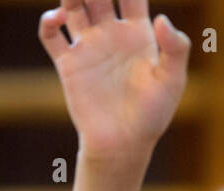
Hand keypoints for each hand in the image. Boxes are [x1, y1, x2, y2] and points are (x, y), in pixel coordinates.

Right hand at [39, 0, 191, 165]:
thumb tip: (162, 18)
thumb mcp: (172, 81)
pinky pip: (51, 35)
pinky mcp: (69, 64)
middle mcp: (111, 35)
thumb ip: (175, 49)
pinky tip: (58, 16)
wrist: (123, 144)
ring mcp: (89, 47)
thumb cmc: (152, 115)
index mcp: (138, 34)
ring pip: (74, 8)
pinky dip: (49, 21)